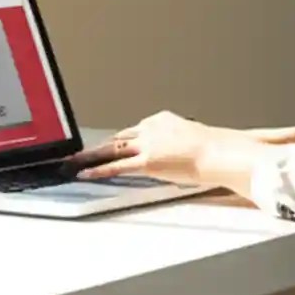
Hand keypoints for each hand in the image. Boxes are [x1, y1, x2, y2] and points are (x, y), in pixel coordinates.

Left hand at [66, 110, 276, 198]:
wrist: (222, 152)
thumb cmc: (218, 150)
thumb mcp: (197, 141)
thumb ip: (185, 145)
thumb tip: (189, 154)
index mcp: (163, 120)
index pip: (137, 130)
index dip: (125, 141)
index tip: (115, 146)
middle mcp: (151, 128)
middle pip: (120, 137)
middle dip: (101, 146)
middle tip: (82, 151)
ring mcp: (148, 144)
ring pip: (112, 148)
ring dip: (90, 156)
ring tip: (73, 162)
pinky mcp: (146, 161)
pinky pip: (116, 166)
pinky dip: (98, 170)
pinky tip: (84, 174)